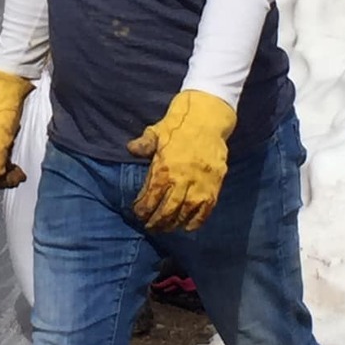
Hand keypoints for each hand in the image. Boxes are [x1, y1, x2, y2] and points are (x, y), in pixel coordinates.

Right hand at [0, 70, 34, 188]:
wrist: (12, 87)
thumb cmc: (4, 111)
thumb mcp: (0, 135)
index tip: (9, 179)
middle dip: (1, 178)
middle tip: (18, 178)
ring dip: (6, 172)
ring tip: (20, 174)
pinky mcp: (2, 136)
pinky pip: (3, 156)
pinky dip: (9, 164)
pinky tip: (17, 163)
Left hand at [128, 90, 236, 231]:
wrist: (208, 116)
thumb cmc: (179, 124)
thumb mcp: (157, 131)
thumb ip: (144, 144)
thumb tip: (130, 149)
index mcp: (164, 167)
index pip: (151, 196)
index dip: (143, 208)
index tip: (138, 213)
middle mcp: (182, 179)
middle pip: (167, 209)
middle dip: (156, 221)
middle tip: (150, 226)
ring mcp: (200, 183)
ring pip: (185, 212)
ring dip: (174, 224)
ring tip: (166, 228)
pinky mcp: (215, 184)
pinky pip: (206, 209)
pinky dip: (196, 221)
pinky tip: (187, 227)